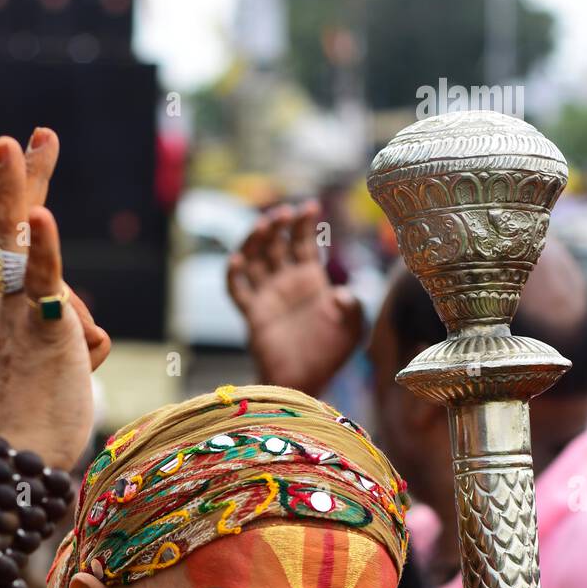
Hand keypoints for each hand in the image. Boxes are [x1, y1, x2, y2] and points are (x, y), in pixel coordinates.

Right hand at [0, 129, 110, 470]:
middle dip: (20, 180)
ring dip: (84, 343)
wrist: (17, 460)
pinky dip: (47, 248)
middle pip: (13, 233)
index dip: (26, 223)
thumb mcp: (53, 373)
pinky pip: (49, 278)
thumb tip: (94, 334)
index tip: (28, 183)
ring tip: (64, 384)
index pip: (23, 269)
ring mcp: (17, 312)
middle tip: (33, 135)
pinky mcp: (44, 323)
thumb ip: (69, 340)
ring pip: (70, 298)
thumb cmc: (37, 430)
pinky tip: (46, 215)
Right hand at [227, 201, 362, 397]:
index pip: (304, 242)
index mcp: (310, 280)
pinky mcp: (253, 314)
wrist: (305, 383)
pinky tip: (238, 260)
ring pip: (254, 259)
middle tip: (283, 214)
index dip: (305, 223)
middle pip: (276, 244)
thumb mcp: (353, 328)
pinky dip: (233, 274)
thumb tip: (339, 292)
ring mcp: (268, 297)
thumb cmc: (330, 355)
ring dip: (255, 240)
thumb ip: (353, 307)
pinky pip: (237, 290)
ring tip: (264, 225)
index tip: (310, 205)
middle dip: (279, 226)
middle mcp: (286, 284)